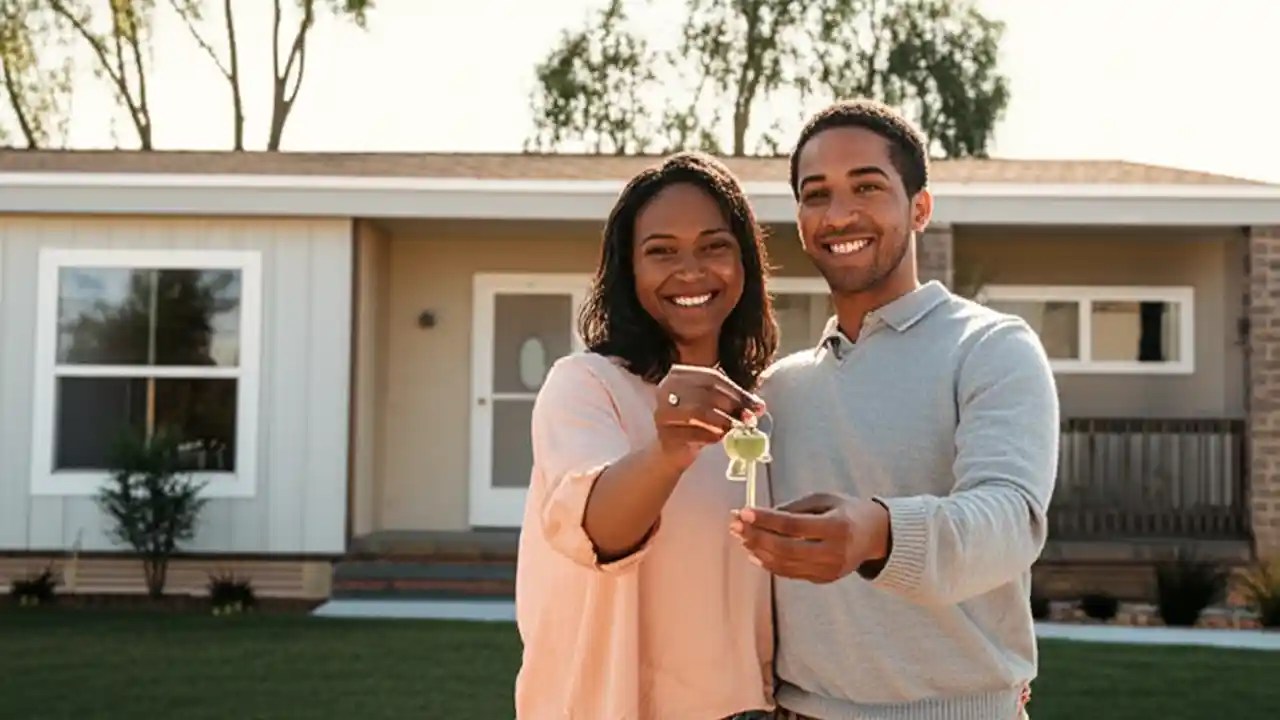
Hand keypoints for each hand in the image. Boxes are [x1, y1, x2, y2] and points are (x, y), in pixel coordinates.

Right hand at [653, 364, 763, 466]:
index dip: (736, 391)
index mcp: (679, 374)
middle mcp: (666, 388)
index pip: (712, 377)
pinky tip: (719, 439)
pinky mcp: (664, 434)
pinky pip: (691, 433)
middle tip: (750, 419)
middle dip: (732, 405)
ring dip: (722, 420)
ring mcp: (662, 411)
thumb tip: (758, 406)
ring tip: (735, 428)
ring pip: (697, 411)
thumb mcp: (713, 405)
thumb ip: (733, 401)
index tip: (757, 406)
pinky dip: (710, 436)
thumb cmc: (695, 423)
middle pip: (705, 392)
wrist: (673, 449)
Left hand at [729, 492, 890, 583]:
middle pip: (785, 549)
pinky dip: (768, 563)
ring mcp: (828, 570)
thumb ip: (793, 508)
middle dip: (756, 536)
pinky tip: (754, 550)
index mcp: (837, 527)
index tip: (744, 511)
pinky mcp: (823, 579)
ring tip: (741, 535)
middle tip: (735, 524)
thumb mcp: (824, 499)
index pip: (793, 526)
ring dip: (757, 550)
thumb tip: (760, 516)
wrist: (875, 536)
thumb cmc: (846, 511)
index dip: (766, 520)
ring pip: (784, 564)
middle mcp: (834, 552)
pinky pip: (789, 573)